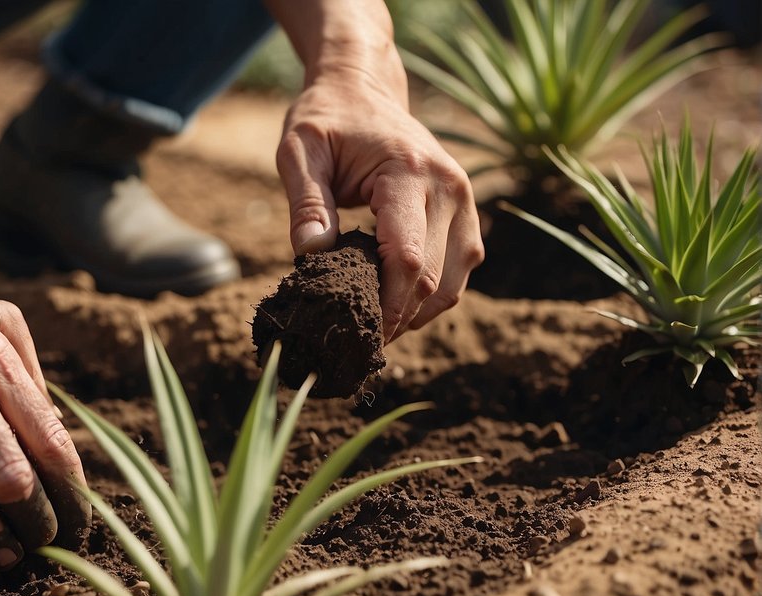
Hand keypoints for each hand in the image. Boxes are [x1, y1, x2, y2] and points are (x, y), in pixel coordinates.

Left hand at [276, 64, 483, 341]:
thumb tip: (310, 256)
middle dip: (398, 317)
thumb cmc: (327, 119)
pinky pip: (460, 270)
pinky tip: (397, 302)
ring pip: (455, 282)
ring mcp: (464, 200)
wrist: (362, 88)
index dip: (387, 305)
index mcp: (408, 172)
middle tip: (360, 339)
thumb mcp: (299, 151)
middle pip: (433, 278)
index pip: (408, 258)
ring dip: (419, 313)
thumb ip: (306, 204)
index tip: (358, 330)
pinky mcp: (465, 212)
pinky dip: (432, 295)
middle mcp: (448, 187)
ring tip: (377, 324)